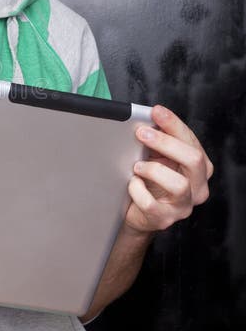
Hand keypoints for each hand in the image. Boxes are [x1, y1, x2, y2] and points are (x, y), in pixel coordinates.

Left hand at [125, 105, 212, 235]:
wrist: (135, 211)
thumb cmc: (149, 180)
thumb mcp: (156, 156)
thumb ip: (157, 139)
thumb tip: (148, 119)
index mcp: (199, 167)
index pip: (192, 141)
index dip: (173, 124)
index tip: (156, 112)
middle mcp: (197, 187)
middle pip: (194, 160)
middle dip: (166, 142)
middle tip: (142, 133)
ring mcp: (183, 205)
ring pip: (179, 184)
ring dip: (154, 170)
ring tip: (137, 166)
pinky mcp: (164, 219)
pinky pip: (152, 204)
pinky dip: (138, 190)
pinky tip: (132, 183)